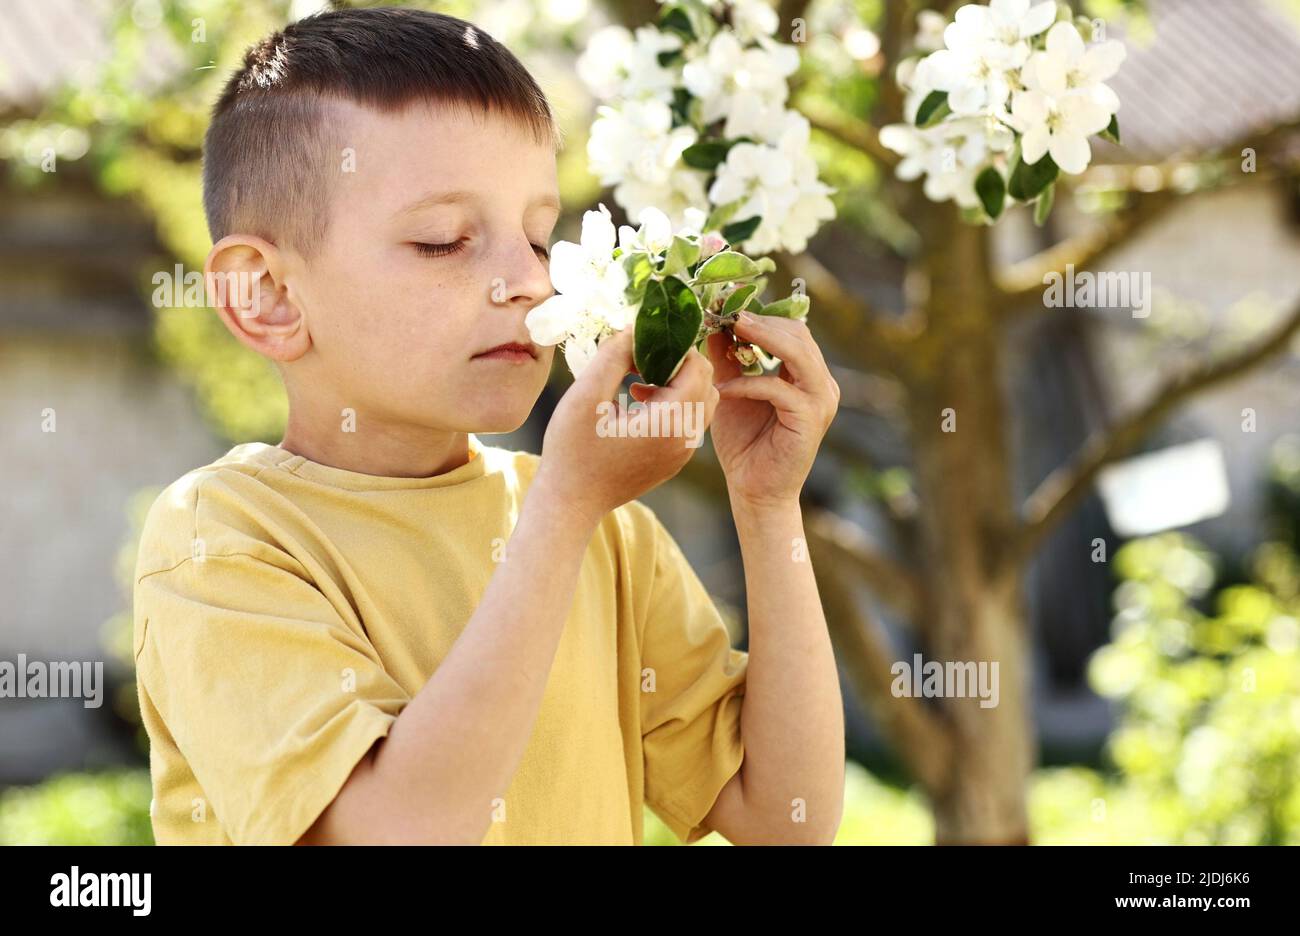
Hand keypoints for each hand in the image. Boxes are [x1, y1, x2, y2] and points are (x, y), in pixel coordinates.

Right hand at [536, 327, 718, 526]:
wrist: (570, 503)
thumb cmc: (573, 450)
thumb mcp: (586, 394)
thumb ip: (614, 355)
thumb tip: (634, 328)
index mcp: (672, 421)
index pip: (699, 367)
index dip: (674, 347)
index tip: (642, 345)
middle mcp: (687, 438)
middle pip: (706, 383)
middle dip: (678, 364)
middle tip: (639, 361)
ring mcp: (683, 453)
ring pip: (701, 403)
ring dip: (676, 385)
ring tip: (635, 384)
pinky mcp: (674, 461)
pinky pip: (688, 422)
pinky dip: (672, 405)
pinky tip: (635, 405)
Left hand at [705, 312, 838, 509]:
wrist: (754, 489)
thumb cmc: (744, 442)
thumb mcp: (731, 388)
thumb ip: (727, 357)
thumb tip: (714, 320)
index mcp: (807, 373)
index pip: (792, 329)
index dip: (761, 313)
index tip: (728, 301)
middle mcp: (821, 383)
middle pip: (798, 333)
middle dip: (761, 320)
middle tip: (727, 312)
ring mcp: (821, 400)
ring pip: (798, 352)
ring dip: (762, 338)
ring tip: (730, 329)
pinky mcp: (811, 419)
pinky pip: (780, 389)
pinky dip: (749, 384)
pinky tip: (724, 389)